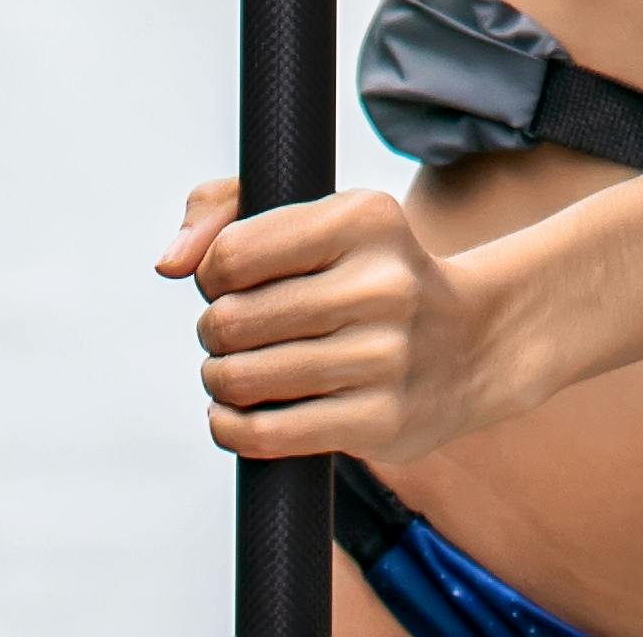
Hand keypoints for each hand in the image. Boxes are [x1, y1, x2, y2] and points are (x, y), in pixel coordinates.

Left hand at [158, 168, 513, 472]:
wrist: (473, 342)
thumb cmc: (373, 274)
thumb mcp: (321, 216)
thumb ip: (226, 209)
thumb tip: (169, 263)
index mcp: (363, 218)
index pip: (234, 253)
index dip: (211, 275)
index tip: (226, 283)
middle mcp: (379, 285)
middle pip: (233, 320)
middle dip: (212, 331)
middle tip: (227, 334)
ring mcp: (383, 358)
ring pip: (246, 379)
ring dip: (218, 379)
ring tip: (229, 372)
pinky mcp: (380, 422)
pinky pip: (271, 433)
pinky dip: (231, 428)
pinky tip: (233, 416)